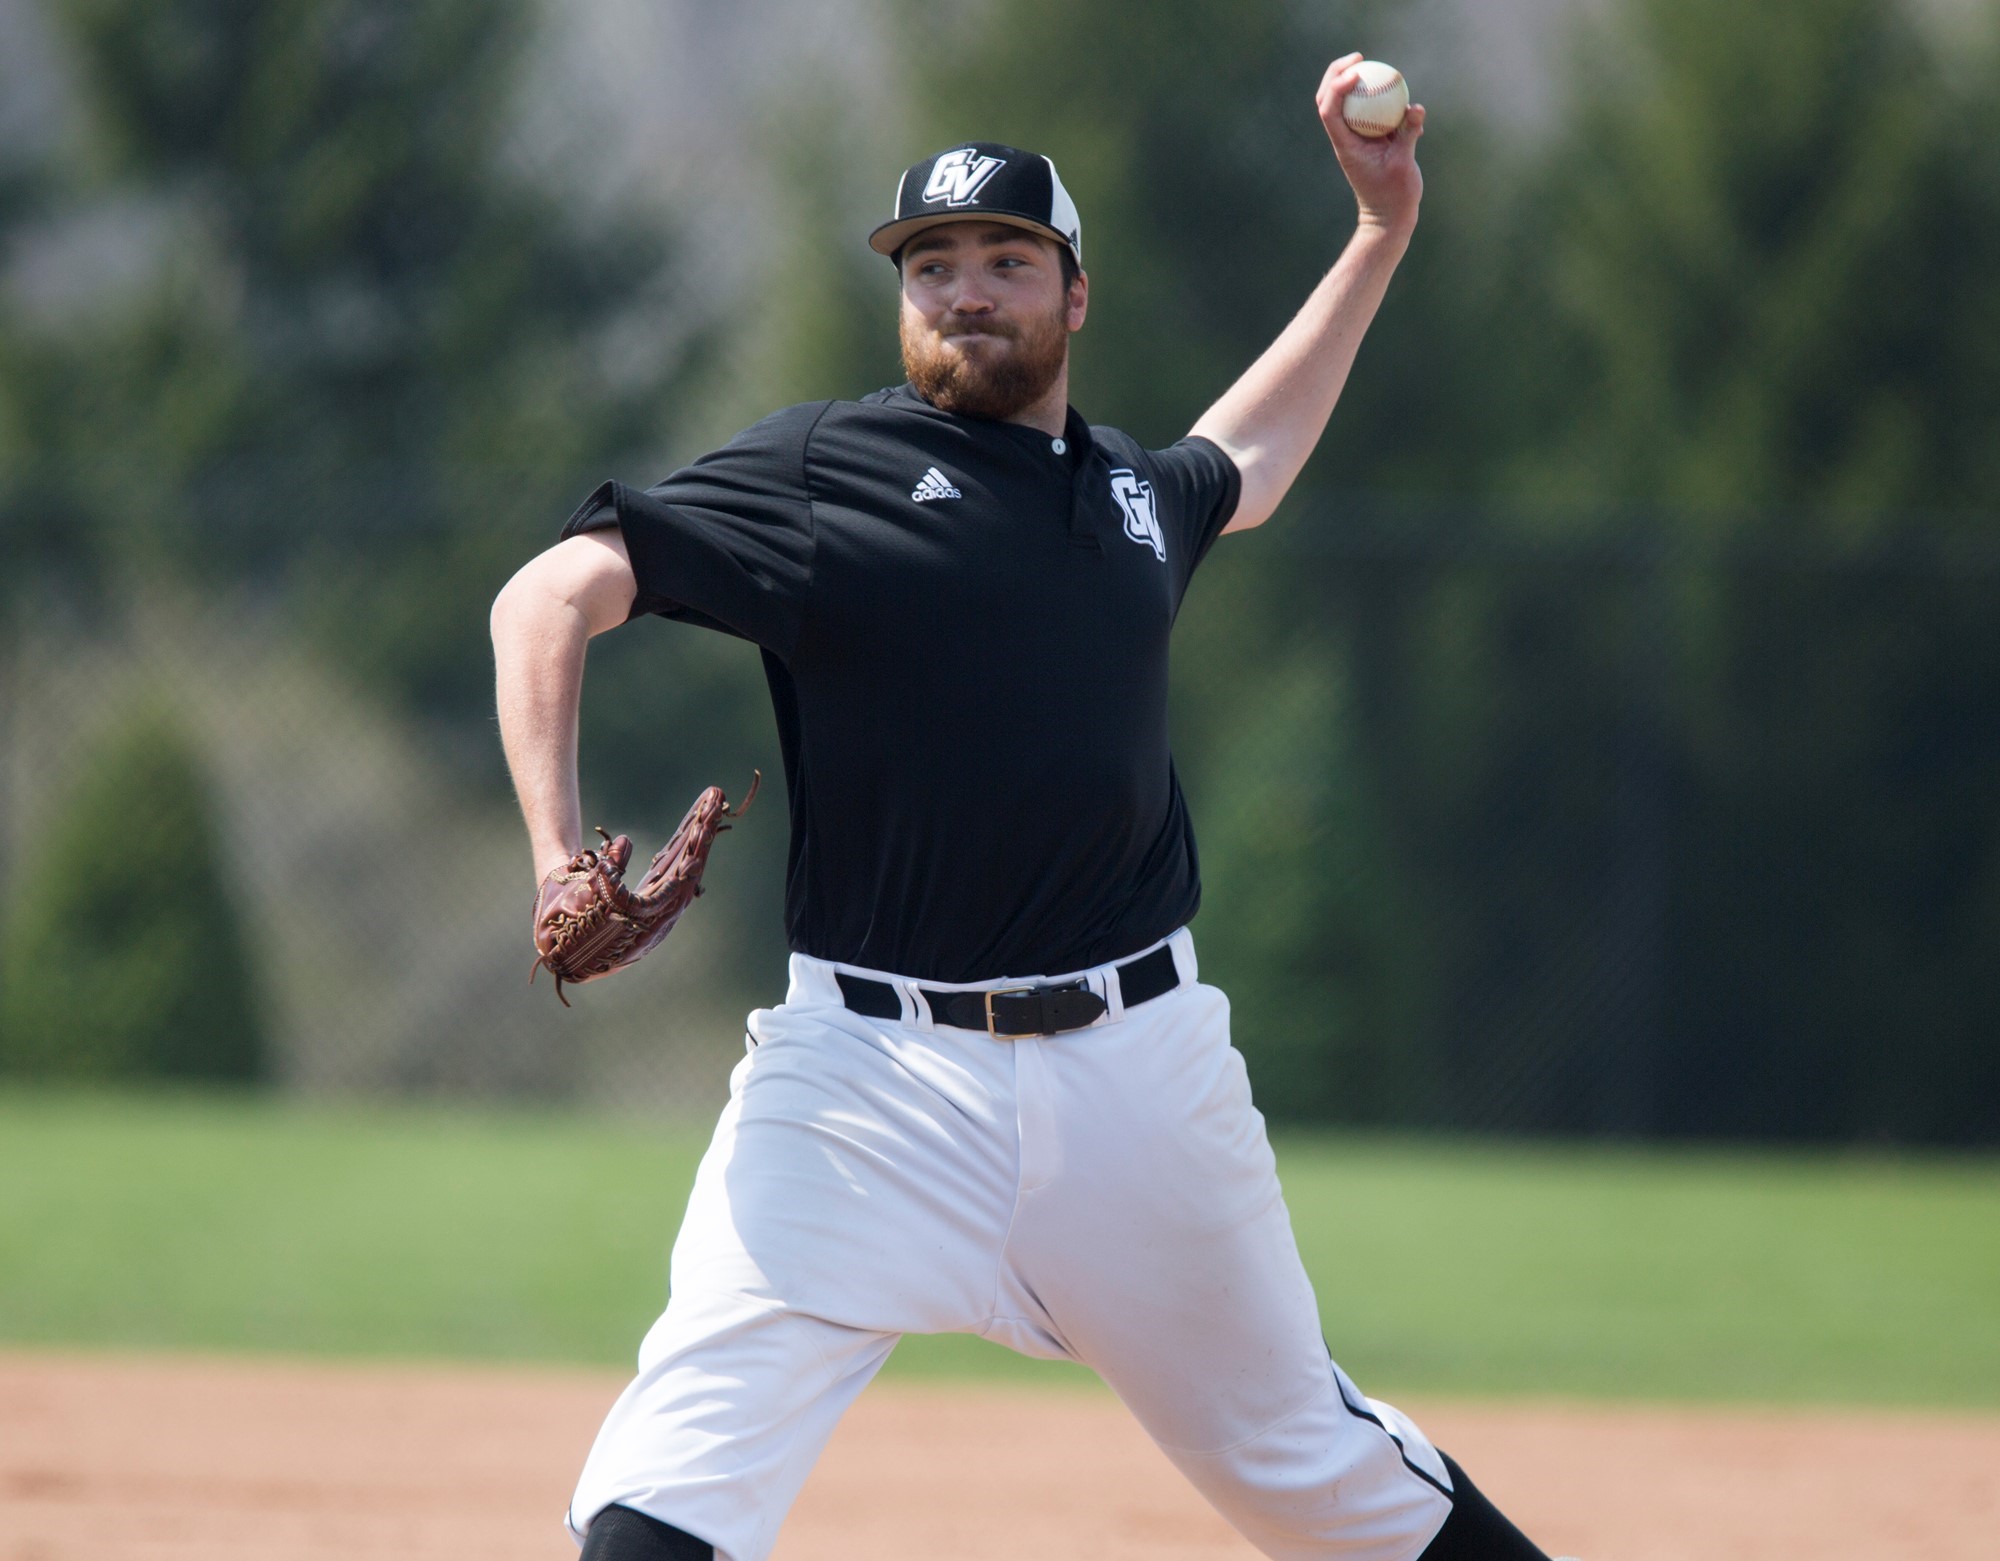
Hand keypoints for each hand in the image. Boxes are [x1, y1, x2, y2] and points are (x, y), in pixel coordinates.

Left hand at [1316, 53, 1424, 237]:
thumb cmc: (1394, 197)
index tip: (1357, 72)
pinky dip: (1382, 100)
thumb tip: (1417, 107)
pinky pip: (1372, 112)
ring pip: (1347, 103)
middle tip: (1359, 58)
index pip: (1330, 110)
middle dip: (1337, 74)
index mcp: (1346, 145)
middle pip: (1330, 100)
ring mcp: (1357, 139)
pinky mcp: (1371, 140)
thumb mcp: (1403, 165)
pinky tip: (1402, 97)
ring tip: (1373, 64)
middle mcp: (1346, 139)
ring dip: (1355, 81)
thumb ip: (1408, 134)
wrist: (1390, 217)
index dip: (1337, 86)